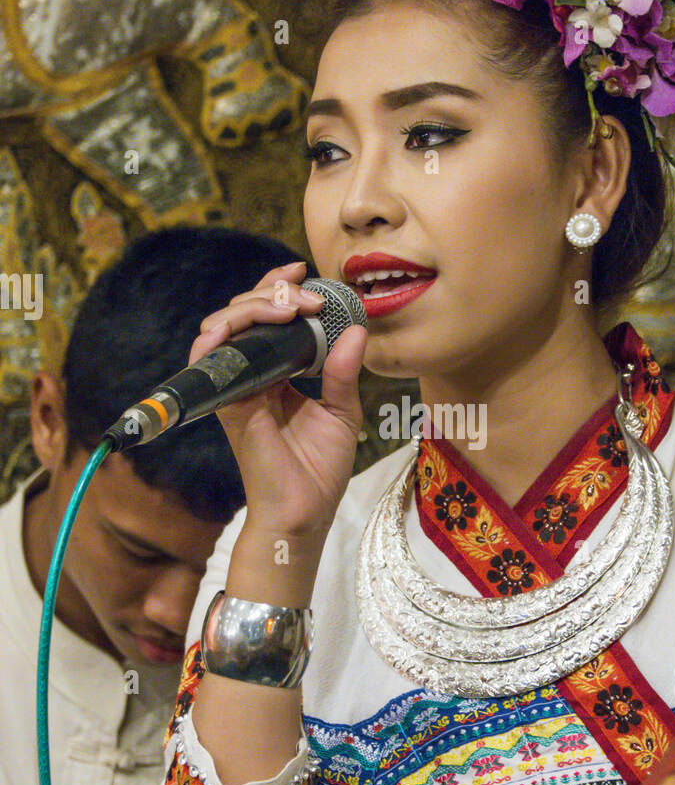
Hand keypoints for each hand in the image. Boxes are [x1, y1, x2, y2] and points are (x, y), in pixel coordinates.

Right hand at [190, 260, 366, 546]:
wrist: (304, 512)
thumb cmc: (321, 469)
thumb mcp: (343, 411)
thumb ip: (343, 370)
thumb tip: (356, 329)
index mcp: (280, 371)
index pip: (271, 317)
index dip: (281, 288)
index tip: (305, 272)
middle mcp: (254, 373)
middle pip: (245, 312)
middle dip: (273, 292)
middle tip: (307, 296)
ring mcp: (236, 386)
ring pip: (224, 326)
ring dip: (252, 305)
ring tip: (287, 305)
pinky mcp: (226, 402)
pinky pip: (208, 360)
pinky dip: (217, 336)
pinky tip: (240, 325)